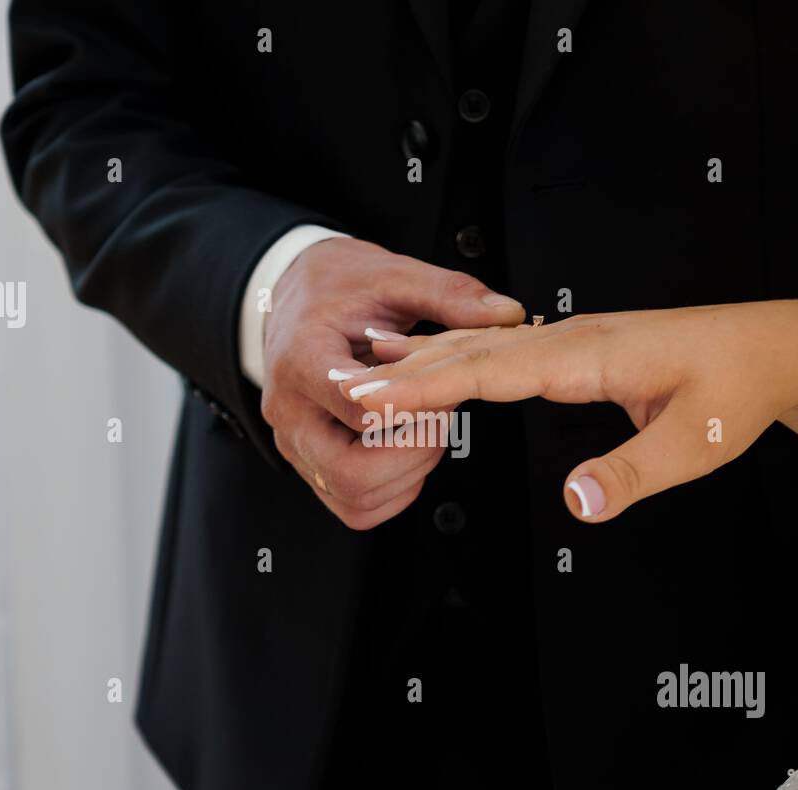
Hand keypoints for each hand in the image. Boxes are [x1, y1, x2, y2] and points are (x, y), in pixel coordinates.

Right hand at [261, 237, 524, 528]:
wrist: (298, 293)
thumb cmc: (337, 287)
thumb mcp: (394, 276)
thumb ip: (450, 295)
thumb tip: (506, 312)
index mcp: (303, 360)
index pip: (357, 410)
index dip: (414, 410)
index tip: (443, 391)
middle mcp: (291, 411)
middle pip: (349, 473)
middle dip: (412, 455)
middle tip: (440, 418)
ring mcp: (296, 443)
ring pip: (354, 499)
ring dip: (407, 476)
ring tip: (428, 429)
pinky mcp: (310, 463)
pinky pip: (353, 506)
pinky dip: (393, 491)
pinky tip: (411, 452)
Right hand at [339, 302, 797, 521]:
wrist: (771, 349)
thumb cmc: (736, 389)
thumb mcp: (695, 443)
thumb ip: (633, 473)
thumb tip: (575, 500)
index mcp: (589, 356)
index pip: (491, 371)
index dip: (428, 387)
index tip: (375, 396)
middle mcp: (570, 340)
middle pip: (471, 353)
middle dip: (405, 371)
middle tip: (341, 382)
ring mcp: (569, 340)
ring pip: (481, 348)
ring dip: (422, 359)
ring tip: (366, 367)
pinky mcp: (574, 349)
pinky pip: (500, 352)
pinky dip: (455, 357)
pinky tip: (436, 362)